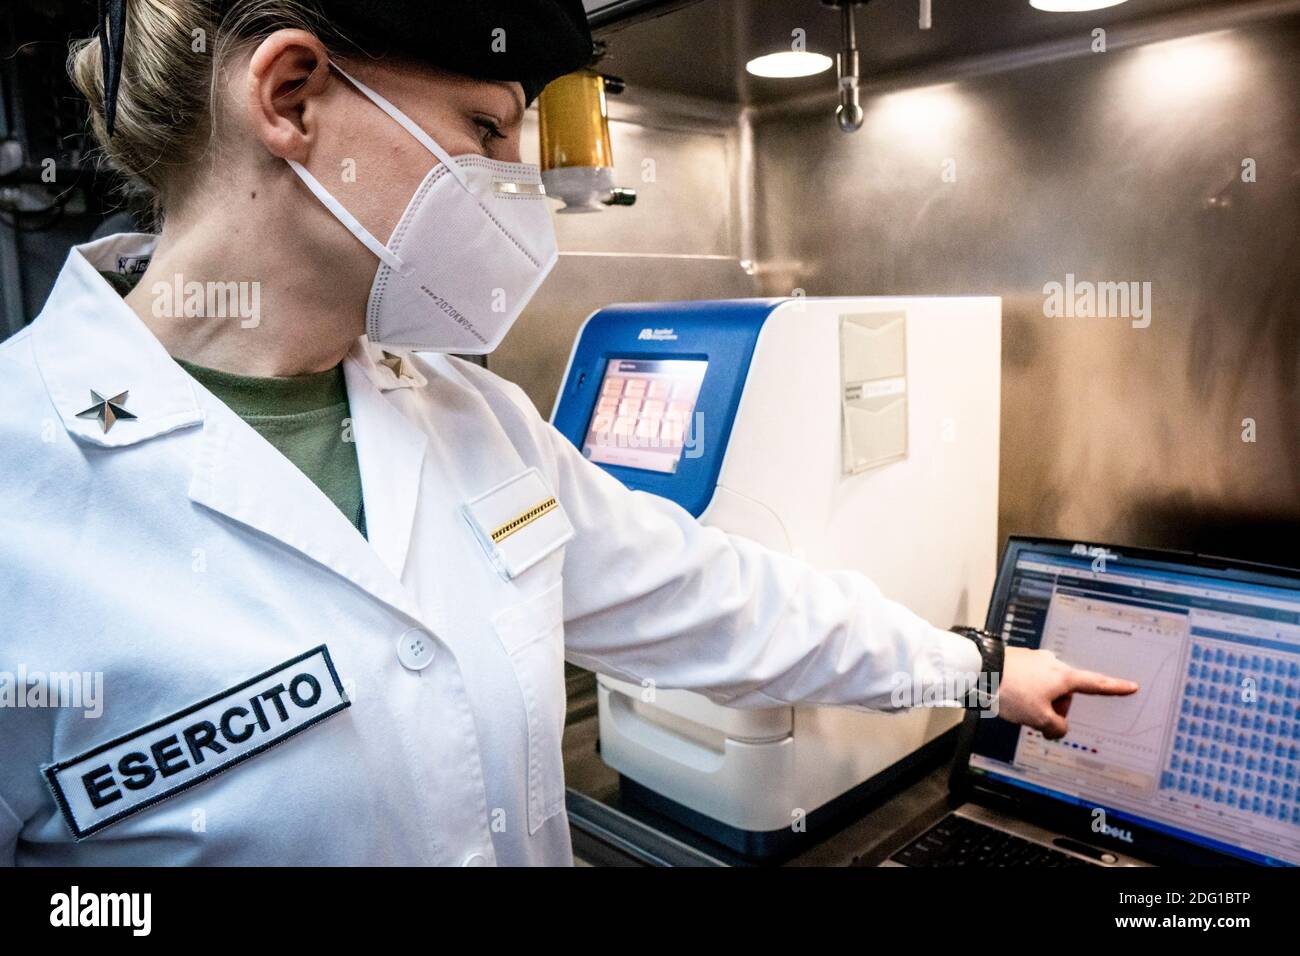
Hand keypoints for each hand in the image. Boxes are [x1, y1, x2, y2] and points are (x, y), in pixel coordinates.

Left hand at [996, 647, 1138, 738]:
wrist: (980, 670)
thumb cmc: (1011, 692)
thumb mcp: (1038, 718)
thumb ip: (1056, 727)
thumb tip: (1059, 728)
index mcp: (1063, 676)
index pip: (1096, 684)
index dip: (1114, 688)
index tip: (1130, 686)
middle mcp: (1052, 663)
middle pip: (1065, 693)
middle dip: (1055, 708)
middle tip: (1037, 719)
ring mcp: (1035, 659)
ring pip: (1046, 689)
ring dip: (1038, 701)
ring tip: (1018, 707)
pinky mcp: (1019, 660)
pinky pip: (1030, 681)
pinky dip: (1025, 693)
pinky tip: (1011, 698)